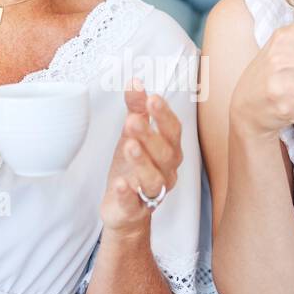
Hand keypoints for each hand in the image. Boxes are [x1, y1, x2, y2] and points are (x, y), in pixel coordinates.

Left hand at [100, 77, 182, 236]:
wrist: (124, 209)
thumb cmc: (132, 168)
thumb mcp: (133, 135)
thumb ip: (136, 109)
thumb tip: (135, 82)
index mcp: (169, 151)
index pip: (172, 131)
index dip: (164, 116)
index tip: (152, 98)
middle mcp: (167, 172)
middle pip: (165, 154)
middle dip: (151, 136)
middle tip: (133, 121)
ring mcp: (153, 193)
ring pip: (153, 178)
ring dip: (142, 162)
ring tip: (129, 146)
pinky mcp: (135, 210)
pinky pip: (134, 203)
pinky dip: (128, 194)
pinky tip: (120, 184)